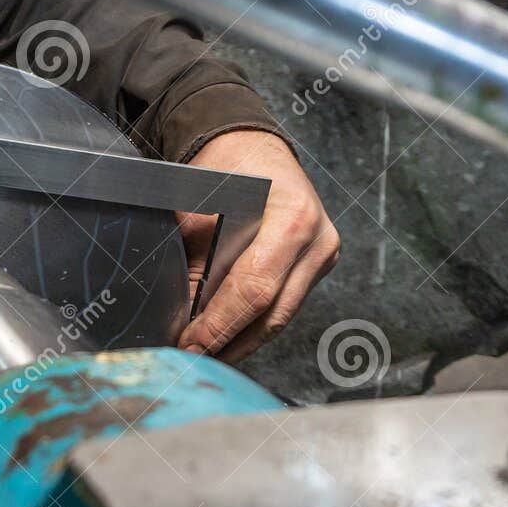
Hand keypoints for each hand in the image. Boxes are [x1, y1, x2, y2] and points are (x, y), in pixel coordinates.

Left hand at [176, 130, 338, 361]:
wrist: (255, 147)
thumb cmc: (227, 168)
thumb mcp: (200, 207)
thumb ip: (196, 259)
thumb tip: (183, 315)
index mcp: (291, 217)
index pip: (255, 289)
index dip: (220, 324)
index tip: (191, 345)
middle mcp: (318, 239)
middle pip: (273, 313)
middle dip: (229, 342)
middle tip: (192, 359)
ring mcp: (324, 254)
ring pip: (281, 317)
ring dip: (242, 340)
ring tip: (205, 355)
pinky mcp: (318, 265)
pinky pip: (285, 305)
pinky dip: (254, 324)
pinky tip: (227, 337)